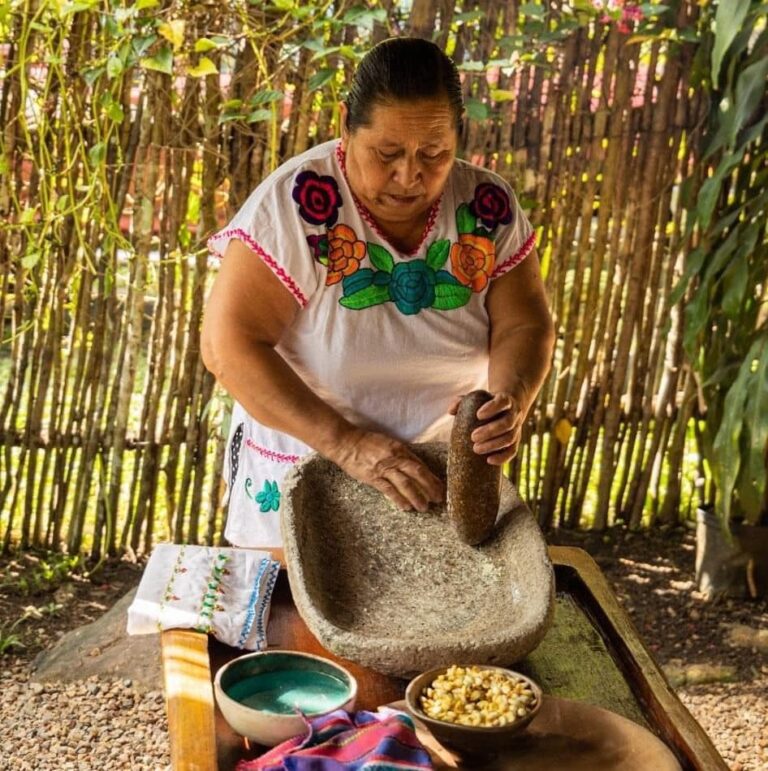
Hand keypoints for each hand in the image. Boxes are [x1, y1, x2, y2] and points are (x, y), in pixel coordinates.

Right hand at [330, 429, 444, 511]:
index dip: (431, 477)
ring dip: (416, 496)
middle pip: (417, 473)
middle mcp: (395, 458)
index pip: (420, 464)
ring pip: (405, 483)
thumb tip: (415, 467)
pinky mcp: (373, 477)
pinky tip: (406, 506)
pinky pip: (389, 490)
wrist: (346, 443)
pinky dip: (398, 498)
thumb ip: (401, 455)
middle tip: (438, 498)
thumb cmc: (367, 443)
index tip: (440, 486)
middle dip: (430, 487)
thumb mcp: (388, 444)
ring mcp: (384, 468)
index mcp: (400, 449)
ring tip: (424, 507)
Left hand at [448, 392, 524, 465]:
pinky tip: (489, 460)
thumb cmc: (486, 404)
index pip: (503, 401)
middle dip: (490, 431)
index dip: (493, 408)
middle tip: (473, 437)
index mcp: (506, 400)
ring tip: (476, 449)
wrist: (506, 409)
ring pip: (510, 438)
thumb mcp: (476, 399)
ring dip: (493, 445)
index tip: (478, 415)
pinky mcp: (515, 442)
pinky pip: (512, 451)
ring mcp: (517, 429)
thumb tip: (451, 411)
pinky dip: (502, 457)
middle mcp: (514, 414)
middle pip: (507, 423)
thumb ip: (462, 401)